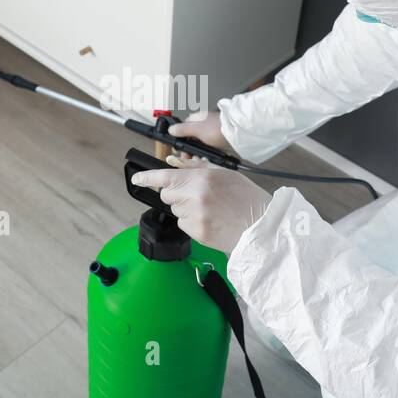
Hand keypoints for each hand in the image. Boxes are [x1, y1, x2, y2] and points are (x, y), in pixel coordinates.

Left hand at [130, 159, 270, 253]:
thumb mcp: (224, 175)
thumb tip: (174, 164)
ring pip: (175, 210)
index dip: (147, 177)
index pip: (165, 176)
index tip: (137, 179)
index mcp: (201, 178)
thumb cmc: (247, 199)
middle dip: (176, 194)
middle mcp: (194, 196)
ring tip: (209, 209)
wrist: (261, 225)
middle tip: (195, 196)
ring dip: (185, 209)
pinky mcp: (197, 232)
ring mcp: (194, 216)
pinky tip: (209, 220)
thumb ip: (196, 169)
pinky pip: (183, 224)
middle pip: (167, 194)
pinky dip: (192, 222)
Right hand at [167, 110, 235, 157]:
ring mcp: (212, 133)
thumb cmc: (220, 129)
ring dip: (198, 154)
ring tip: (198, 160)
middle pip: (191, 138)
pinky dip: (207, 155)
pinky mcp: (220, 141)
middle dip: (190, 149)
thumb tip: (171, 129)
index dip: (180, 139)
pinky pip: (209, 150)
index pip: (183, 127)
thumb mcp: (197, 130)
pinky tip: (207, 159)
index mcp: (198, 118)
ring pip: (200, 145)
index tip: (179, 149)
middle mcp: (204, 124)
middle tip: (189, 158)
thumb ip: (183, 130)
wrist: (239, 135)